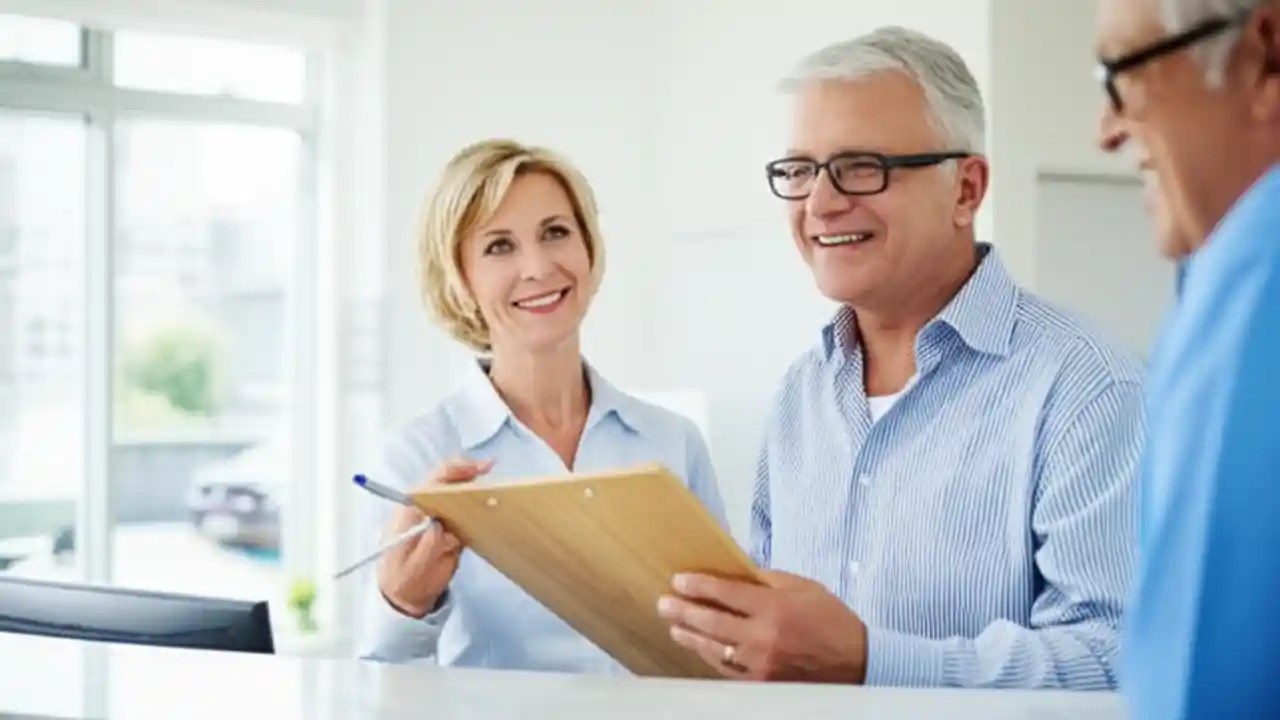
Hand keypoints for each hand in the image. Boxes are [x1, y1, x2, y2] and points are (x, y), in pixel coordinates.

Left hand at [377, 457, 492, 617]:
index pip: (434, 481)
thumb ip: (426, 547)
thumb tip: (440, 526)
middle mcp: (427, 509)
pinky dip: (481, 508)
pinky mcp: (452, 529)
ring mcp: (441, 518)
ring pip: (461, 495)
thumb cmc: (402, 581)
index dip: (456, 471)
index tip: (478, 469)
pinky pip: (468, 512)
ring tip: (499, 489)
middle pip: (450, 481)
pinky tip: (494, 508)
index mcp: (412, 511)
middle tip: (491, 467)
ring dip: (479, 490)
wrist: (405, 598)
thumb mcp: (413, 568)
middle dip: (471, 473)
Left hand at [656, 570, 867, 682]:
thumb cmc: (830, 619)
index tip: (679, 580)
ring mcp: (760, 664)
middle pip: (712, 621)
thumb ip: (768, 580)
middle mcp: (763, 637)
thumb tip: (735, 573)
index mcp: (775, 608)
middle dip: (684, 610)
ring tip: (674, 625)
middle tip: (664, 603)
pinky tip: (698, 647)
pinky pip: (726, 668)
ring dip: (690, 635)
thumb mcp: (803, 587)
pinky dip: (709, 656)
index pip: (726, 593)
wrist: (856, 662)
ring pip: (714, 648)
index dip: (699, 585)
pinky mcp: (761, 683)